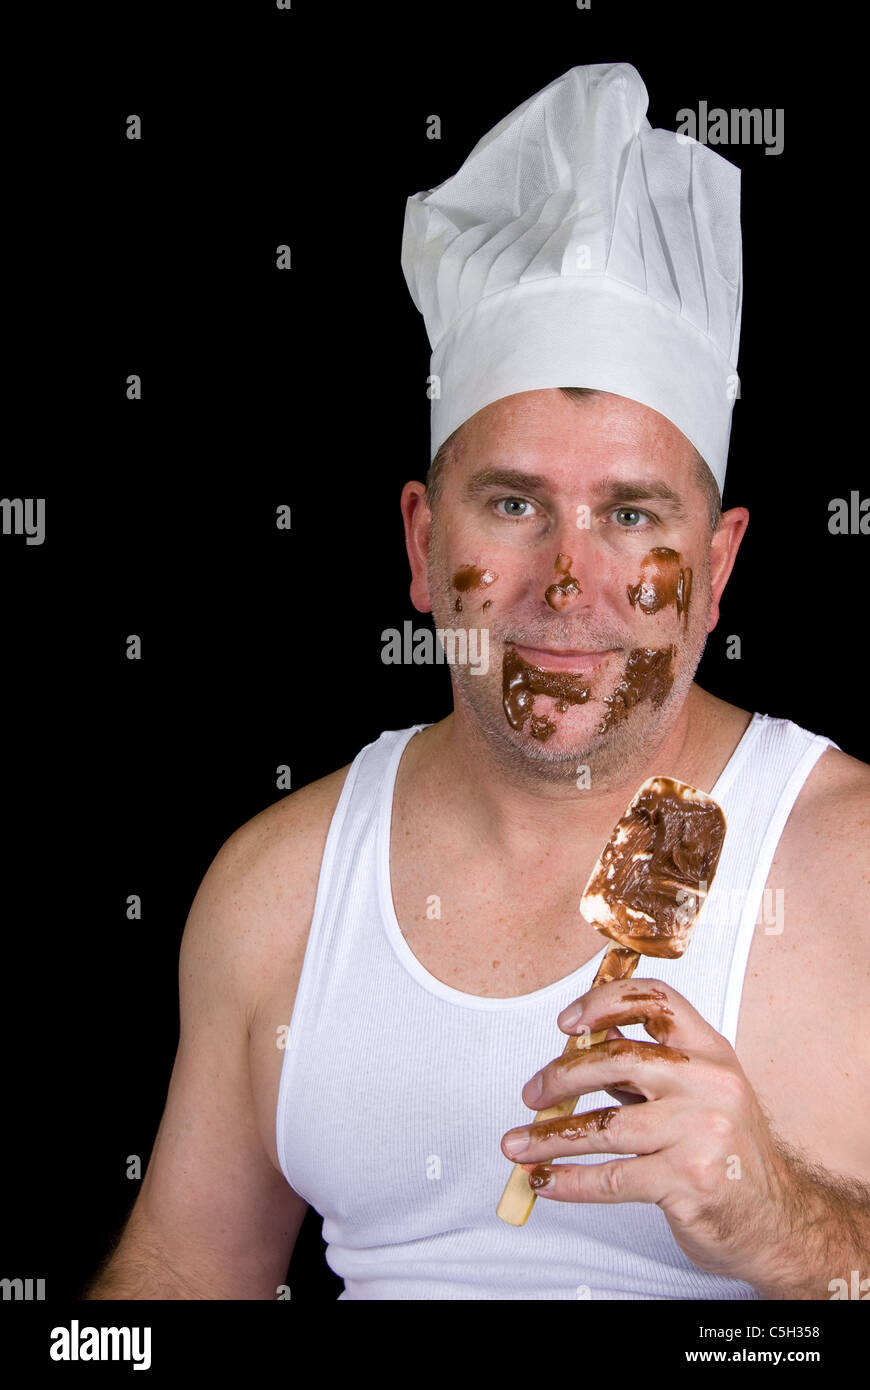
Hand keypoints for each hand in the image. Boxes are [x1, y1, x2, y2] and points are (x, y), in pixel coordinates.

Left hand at [499, 979, 796, 1286]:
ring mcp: (701, 1132)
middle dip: (561, 1077)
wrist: (777, 1222)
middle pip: (617, 1059)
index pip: (656, 1001)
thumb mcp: (703, 1094)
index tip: (566, 1023)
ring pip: (605, 1125)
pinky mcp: (688, 1180)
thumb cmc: (729, 1153)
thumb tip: (584, 1047)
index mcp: (711, 1052)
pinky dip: (569, 1181)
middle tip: (531, 1094)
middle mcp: (710, 1084)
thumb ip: (650, 1069)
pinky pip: (612, 1178)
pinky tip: (545, 1181)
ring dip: (550, 1137)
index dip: (603, 1003)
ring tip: (518, 1144)